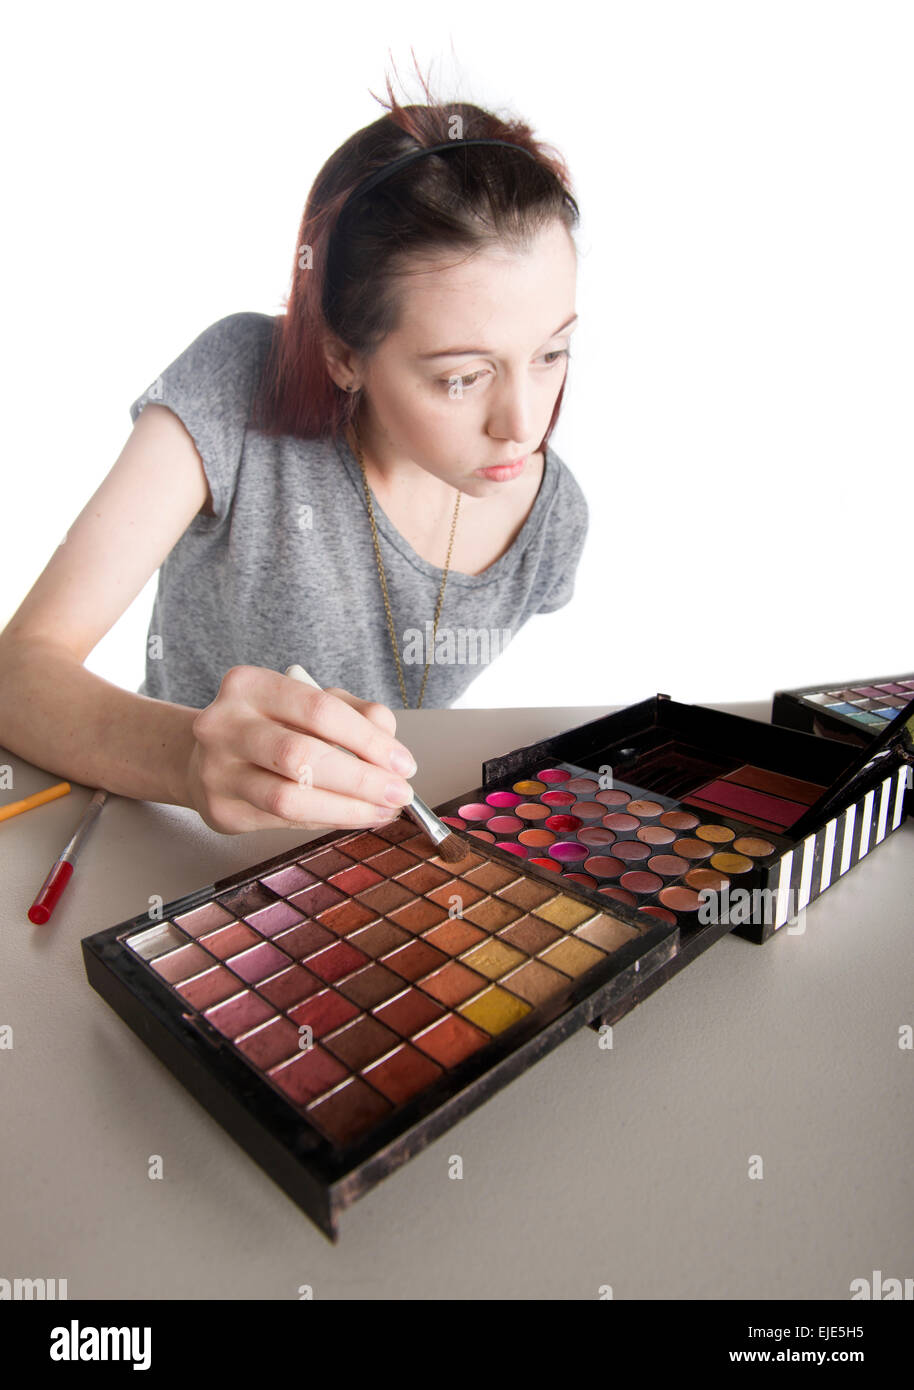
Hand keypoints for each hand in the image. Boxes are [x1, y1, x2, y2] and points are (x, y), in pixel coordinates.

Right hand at [184, 664, 416, 834]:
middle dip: (362, 780)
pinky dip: (326, 820)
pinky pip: (283, 822)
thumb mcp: (307, 705)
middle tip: (399, 793)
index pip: (319, 710)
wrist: (205, 757)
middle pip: (303, 756)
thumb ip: (352, 714)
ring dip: (347, 809)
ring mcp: (216, 770)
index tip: (402, 763)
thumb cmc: (268, 727)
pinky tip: (351, 816)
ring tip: (381, 811)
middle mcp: (224, 725)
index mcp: (250, 686)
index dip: (368, 740)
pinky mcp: (220, 810)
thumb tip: (390, 741)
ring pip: (290, 798)